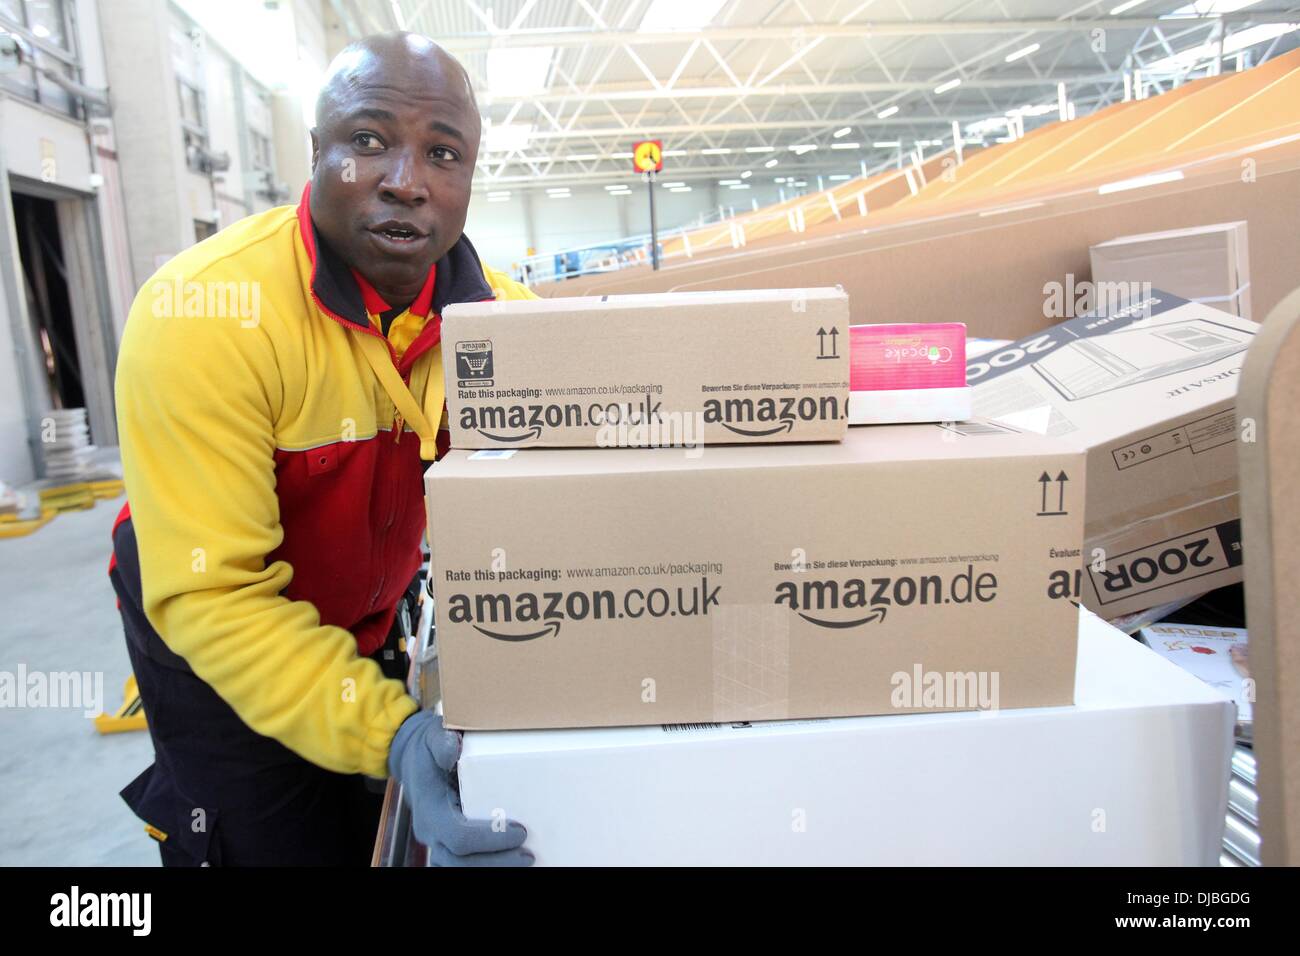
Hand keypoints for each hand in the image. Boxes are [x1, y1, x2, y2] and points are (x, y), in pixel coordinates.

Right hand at [388, 710, 532, 865]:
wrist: (412, 761)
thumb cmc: (427, 750)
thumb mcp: (432, 736)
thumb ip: (441, 740)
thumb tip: (453, 747)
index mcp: (430, 809)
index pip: (458, 837)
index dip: (488, 839)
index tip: (519, 831)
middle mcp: (431, 831)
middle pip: (459, 862)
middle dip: (496, 862)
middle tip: (528, 855)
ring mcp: (438, 841)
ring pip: (460, 867)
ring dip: (494, 866)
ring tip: (527, 859)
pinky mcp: (448, 844)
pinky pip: (465, 863)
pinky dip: (489, 863)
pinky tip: (513, 859)